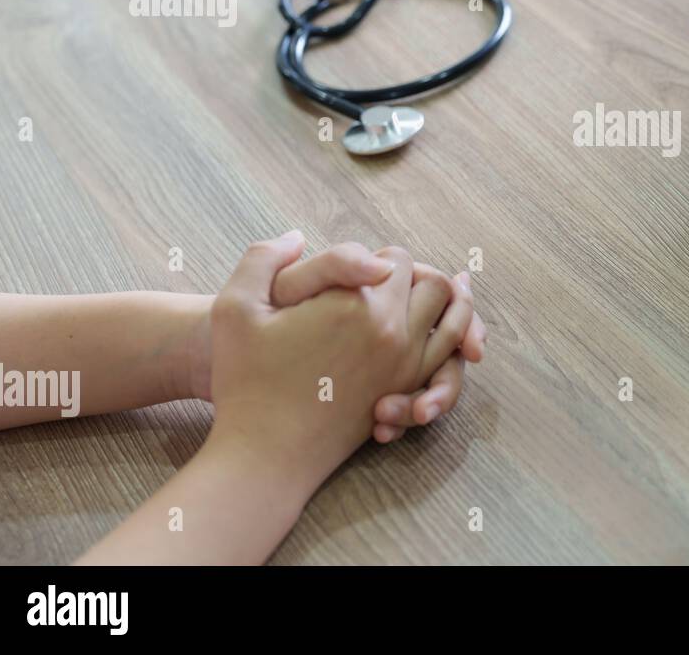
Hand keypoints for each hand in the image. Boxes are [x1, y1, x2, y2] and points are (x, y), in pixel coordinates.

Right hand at [204, 233, 470, 486]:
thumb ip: (264, 258)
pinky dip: (448, 345)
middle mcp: (391, 334)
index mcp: (356, 306)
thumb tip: (298, 236)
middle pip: (436, 287)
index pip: (398, 260)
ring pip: (453, 325)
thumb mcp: (235, 307)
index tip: (366, 267)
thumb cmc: (244, 379)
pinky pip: (445, 362)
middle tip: (397, 282)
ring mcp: (403, 368)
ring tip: (438, 299)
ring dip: (451, 308)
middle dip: (421, 277)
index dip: (383, 258)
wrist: (260, 452)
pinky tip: (433, 338)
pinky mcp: (403, 396)